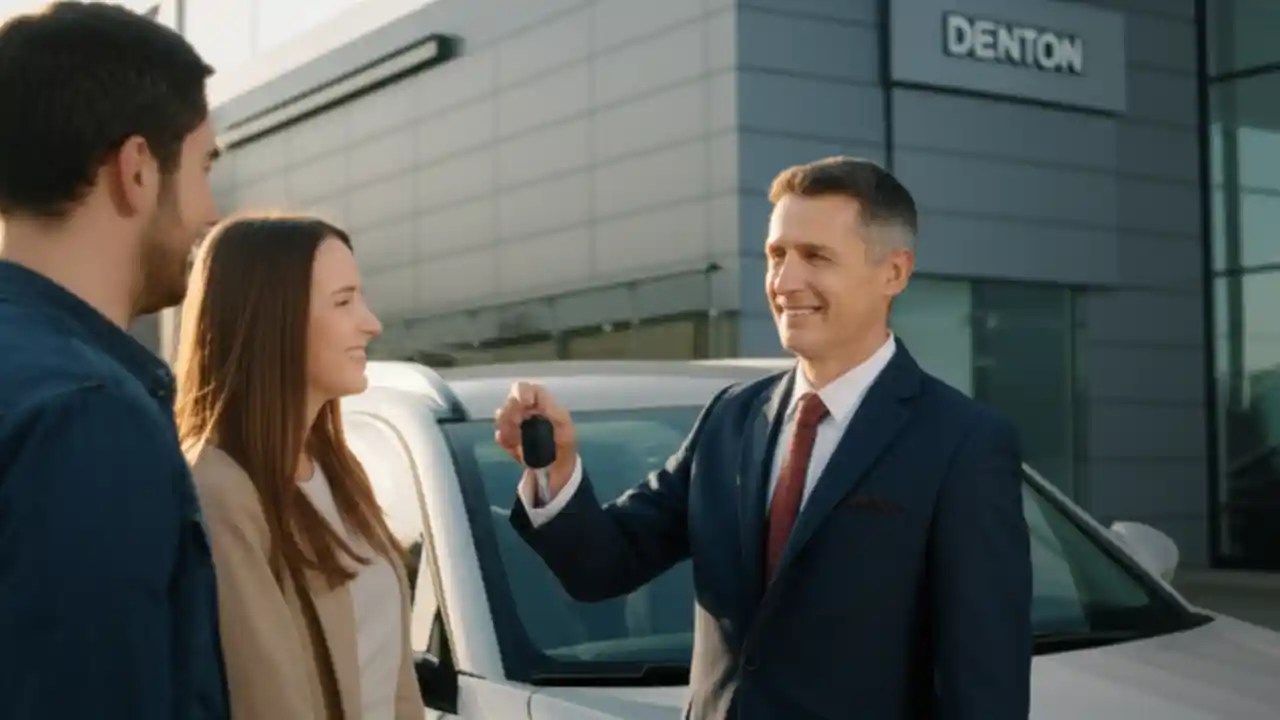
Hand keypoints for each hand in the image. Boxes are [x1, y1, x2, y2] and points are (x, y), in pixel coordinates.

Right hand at [494, 381, 578, 497]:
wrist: (558, 467)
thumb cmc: (563, 442)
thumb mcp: (565, 426)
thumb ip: (555, 412)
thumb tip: (539, 403)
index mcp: (538, 402)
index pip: (525, 388)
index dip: (522, 392)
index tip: (525, 403)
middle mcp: (523, 410)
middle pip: (509, 401)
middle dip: (512, 410)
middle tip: (519, 423)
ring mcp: (513, 424)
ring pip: (500, 416)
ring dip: (507, 425)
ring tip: (518, 437)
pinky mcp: (508, 439)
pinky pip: (500, 435)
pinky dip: (505, 440)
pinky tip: (516, 447)